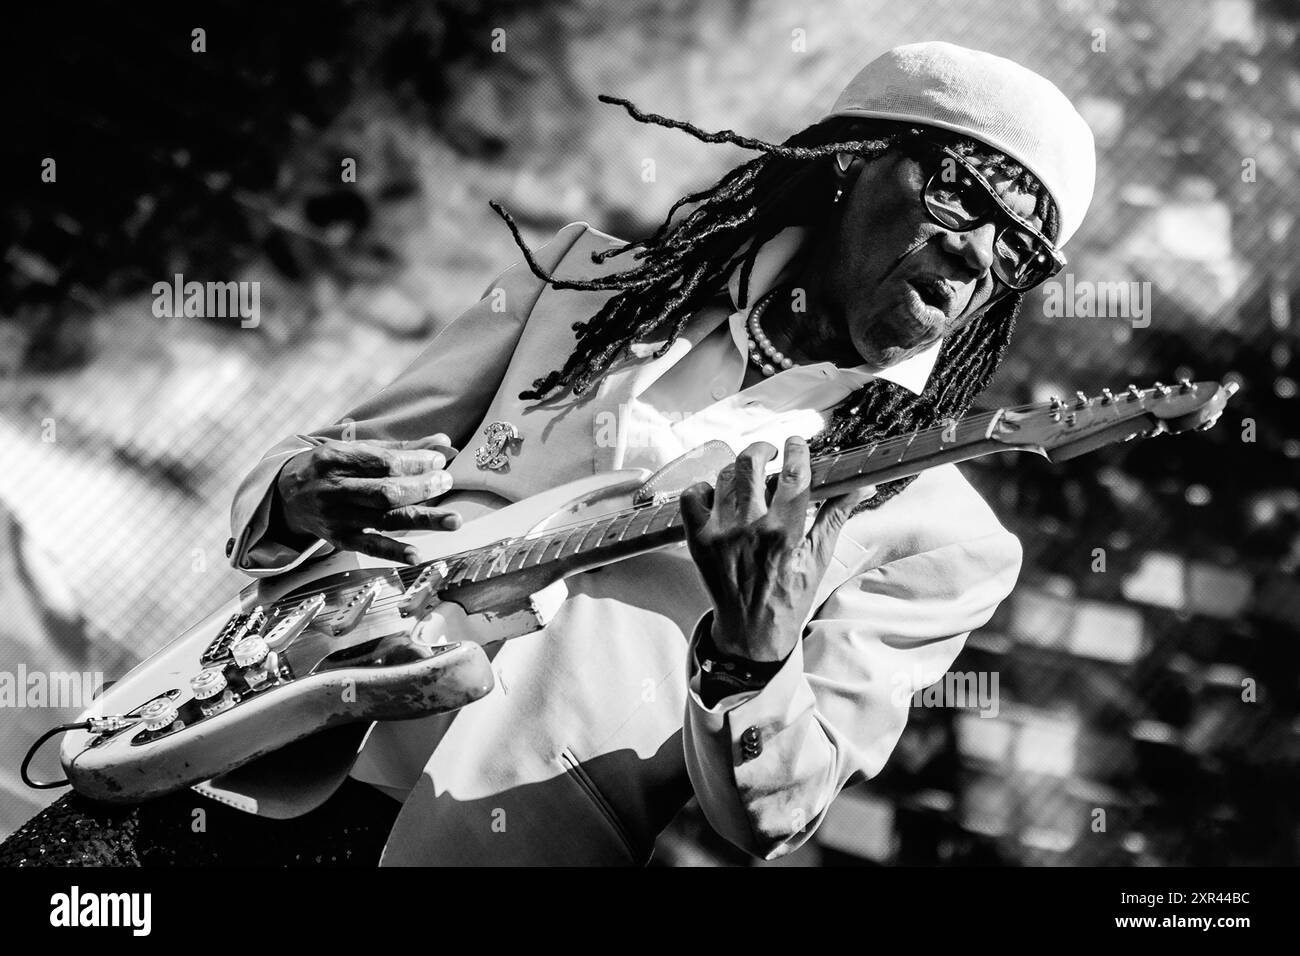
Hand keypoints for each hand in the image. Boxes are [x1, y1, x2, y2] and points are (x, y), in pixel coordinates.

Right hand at [272, 432, 459, 562]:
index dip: (414, 462)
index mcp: (336, 458)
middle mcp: (334, 489)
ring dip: (422, 519)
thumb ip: (401, 448)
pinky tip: (418, 554)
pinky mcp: (340, 539)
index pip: (381, 462)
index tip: (439, 461)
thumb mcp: (355, 450)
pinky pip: (370, 546)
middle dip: (421, 488)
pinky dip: (395, 551)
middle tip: (446, 482)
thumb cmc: (330, 467)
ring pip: (384, 519)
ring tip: (453, 520)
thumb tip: (444, 442)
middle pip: (384, 492)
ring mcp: (337, 517)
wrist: (286, 495)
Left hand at [680, 437, 873, 661]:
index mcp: (784, 533)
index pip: (793, 475)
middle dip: (764, 449)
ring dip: (740, 470)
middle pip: (751, 464)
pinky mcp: (698, 540)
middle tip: (772, 453)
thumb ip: (836, 516)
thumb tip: (861, 486)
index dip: (797, 450)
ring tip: (750, 477)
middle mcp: (749, 529)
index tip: (797, 443)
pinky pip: (692, 496)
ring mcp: (719, 533)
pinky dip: (705, 488)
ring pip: (724, 476)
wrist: (750, 633)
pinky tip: (720, 495)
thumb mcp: (818, 559)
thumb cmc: (788, 597)